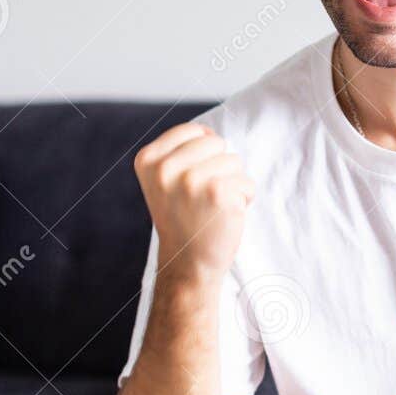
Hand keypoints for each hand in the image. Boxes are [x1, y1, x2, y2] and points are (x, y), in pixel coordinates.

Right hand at [132, 122, 254, 283]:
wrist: (188, 263)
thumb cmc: (183, 217)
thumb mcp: (165, 180)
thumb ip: (180, 152)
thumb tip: (211, 132)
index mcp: (148, 159)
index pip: (194, 131)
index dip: (204, 154)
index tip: (191, 182)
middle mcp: (165, 168)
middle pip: (216, 142)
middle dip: (218, 167)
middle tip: (203, 198)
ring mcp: (191, 180)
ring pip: (234, 160)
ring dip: (232, 183)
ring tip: (213, 207)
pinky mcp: (219, 193)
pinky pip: (247, 182)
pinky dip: (244, 198)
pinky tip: (225, 216)